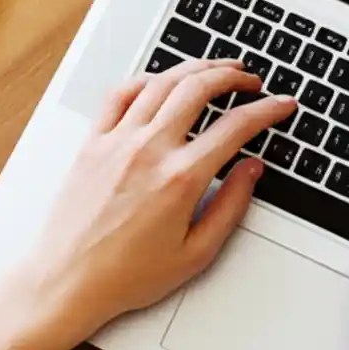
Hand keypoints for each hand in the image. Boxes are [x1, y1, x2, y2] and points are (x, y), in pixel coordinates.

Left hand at [0, 58, 296, 349]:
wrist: (67, 282)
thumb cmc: (126, 275)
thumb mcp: (196, 253)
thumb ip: (231, 206)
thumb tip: (252, 171)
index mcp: (180, 178)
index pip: (236, 126)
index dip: (267, 109)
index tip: (281, 104)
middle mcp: (149, 150)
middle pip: (199, 87)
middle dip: (232, 75)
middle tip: (250, 80)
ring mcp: (118, 141)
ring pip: (162, 81)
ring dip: (195, 67)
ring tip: (214, 69)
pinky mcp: (93, 142)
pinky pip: (120, 93)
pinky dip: (146, 78)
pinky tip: (161, 80)